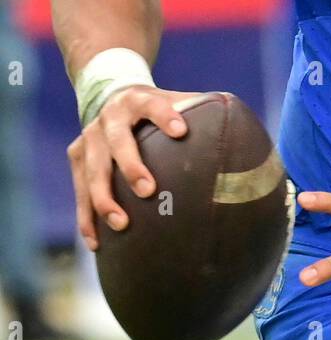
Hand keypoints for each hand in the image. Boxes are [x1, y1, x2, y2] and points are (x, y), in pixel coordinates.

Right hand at [67, 86, 191, 251]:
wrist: (113, 97)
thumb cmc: (157, 107)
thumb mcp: (177, 100)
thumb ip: (204, 110)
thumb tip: (244, 130)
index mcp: (139, 99)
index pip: (153, 105)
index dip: (165, 116)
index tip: (182, 131)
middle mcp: (110, 117)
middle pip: (118, 141)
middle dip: (131, 166)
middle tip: (148, 190)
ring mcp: (90, 137)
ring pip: (92, 171)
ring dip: (104, 199)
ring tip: (122, 224)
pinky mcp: (77, 157)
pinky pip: (80, 190)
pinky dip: (86, 217)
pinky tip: (97, 242)